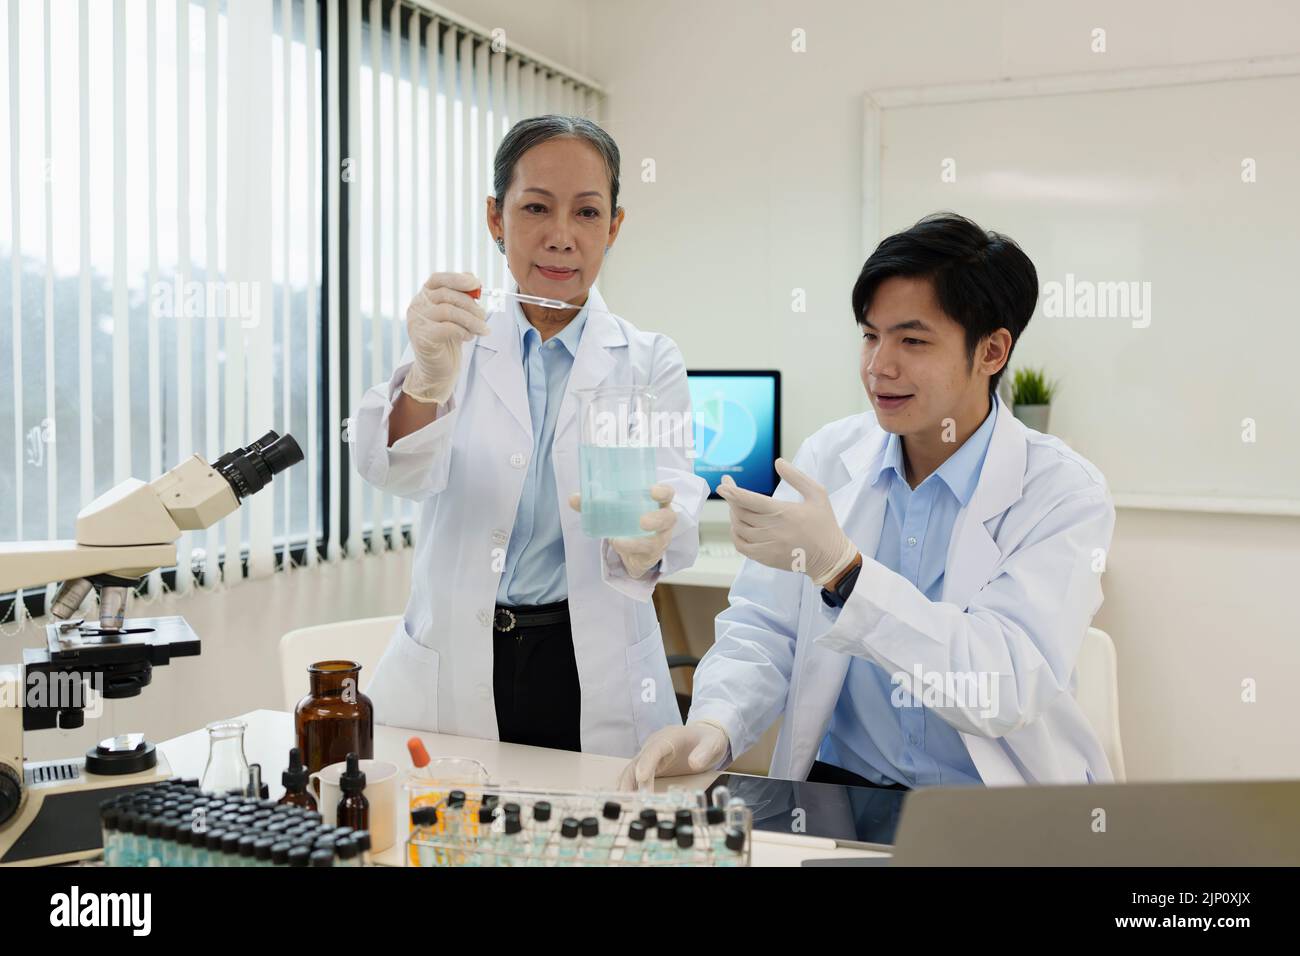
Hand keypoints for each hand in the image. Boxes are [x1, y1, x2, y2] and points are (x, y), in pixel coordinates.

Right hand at [401, 271, 489, 403]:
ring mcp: (417, 321)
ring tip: (481, 329)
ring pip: (448, 311)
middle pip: (446, 295)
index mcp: (424, 296)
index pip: (437, 279)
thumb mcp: (456, 315)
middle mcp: (417, 305)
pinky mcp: (422, 337)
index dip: (457, 278)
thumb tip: (474, 280)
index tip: (476, 283)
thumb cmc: (448, 339)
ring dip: (470, 320)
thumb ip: (462, 297)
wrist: (437, 369)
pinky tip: (468, 337)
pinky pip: (447, 328)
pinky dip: (463, 331)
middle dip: (470, 304)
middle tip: (484, 316)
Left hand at [568, 483, 676, 578]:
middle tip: (642, 521)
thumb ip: (595, 503)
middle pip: (668, 518)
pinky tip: (617, 546)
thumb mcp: (616, 509)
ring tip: (618, 541)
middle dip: (657, 519)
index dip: (663, 491)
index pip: (667, 494)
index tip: (653, 490)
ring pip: (657, 541)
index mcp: (656, 503)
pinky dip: (629, 551)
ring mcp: (659, 539)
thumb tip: (573, 498)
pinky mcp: (651, 554)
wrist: (636, 547)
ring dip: (638, 542)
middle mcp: (663, 520)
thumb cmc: (630, 520)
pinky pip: (644, 554)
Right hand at [616, 721, 730, 790]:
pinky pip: (636, 776)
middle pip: (637, 761)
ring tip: (623, 804)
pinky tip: (627, 801)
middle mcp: (655, 745)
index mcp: (669, 737)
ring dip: (626, 786)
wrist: (705, 737)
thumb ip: (705, 752)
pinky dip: (630, 788)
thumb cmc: (708, 740)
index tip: (641, 778)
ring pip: (632, 770)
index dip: (647, 763)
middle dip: (630, 779)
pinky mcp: (650, 766)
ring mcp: (650, 756)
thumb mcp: (713, 744)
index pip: (655, 749)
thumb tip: (694, 763)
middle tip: (627, 799)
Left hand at [716, 458, 858, 586]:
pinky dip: (735, 534)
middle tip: (728, 489)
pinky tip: (738, 526)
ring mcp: (767, 545)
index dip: (732, 492)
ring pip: (739, 528)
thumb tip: (778, 462)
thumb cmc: (824, 524)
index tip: (723, 484)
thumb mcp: (817, 494)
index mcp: (783, 512)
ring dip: (733, 515)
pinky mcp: (765, 557)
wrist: (830, 557)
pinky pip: (741, 546)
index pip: (749, 500)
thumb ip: (797, 477)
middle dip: (730, 498)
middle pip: (740, 512)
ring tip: (736, 505)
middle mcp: (772, 529)